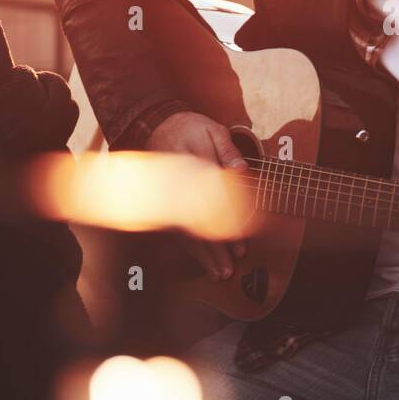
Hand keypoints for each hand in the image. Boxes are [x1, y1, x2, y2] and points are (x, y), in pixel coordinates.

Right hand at [145, 110, 246, 279]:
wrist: (156, 126)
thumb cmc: (191, 129)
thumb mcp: (213, 130)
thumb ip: (227, 150)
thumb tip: (241, 168)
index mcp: (193, 164)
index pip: (213, 193)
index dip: (227, 214)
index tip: (242, 232)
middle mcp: (179, 184)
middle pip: (199, 219)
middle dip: (217, 244)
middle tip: (234, 262)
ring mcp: (170, 196)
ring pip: (187, 231)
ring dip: (205, 255)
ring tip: (222, 273)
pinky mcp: (167, 205)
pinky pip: (178, 232)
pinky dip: (193, 251)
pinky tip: (206, 264)